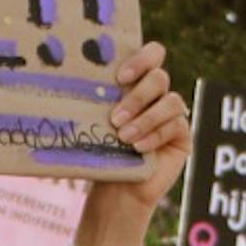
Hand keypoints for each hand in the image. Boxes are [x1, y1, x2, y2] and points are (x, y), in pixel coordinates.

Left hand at [80, 39, 190, 233]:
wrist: (114, 191)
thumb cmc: (100, 154)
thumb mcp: (94, 124)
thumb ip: (94, 100)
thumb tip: (62, 80)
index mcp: (137, 84)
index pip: (152, 54)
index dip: (141, 59)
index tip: (119, 78)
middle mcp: (157, 95)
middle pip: (159, 76)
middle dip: (137, 95)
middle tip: (115, 117)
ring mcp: (172, 115)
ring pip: (171, 101)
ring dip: (145, 119)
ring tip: (123, 137)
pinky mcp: (182, 135)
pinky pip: (176, 125)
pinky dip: (155, 135)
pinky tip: (137, 148)